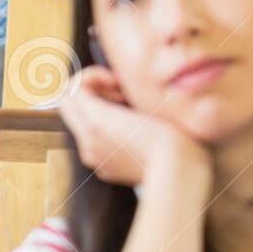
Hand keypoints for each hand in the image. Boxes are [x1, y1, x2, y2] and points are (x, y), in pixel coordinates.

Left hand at [58, 66, 209, 188]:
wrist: (181, 174)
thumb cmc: (173, 136)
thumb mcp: (146, 102)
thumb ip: (118, 89)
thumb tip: (99, 81)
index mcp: (96, 124)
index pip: (71, 88)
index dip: (93, 76)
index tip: (116, 80)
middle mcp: (88, 143)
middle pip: (71, 106)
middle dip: (94, 93)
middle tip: (122, 93)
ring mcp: (95, 158)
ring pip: (84, 123)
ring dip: (101, 111)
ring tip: (132, 112)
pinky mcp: (106, 170)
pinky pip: (96, 142)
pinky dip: (108, 130)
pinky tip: (135, 131)